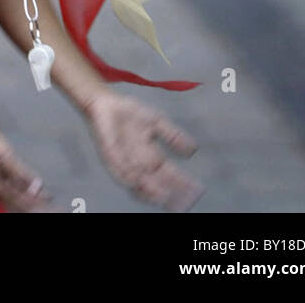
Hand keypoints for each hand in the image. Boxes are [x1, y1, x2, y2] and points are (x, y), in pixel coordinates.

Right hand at [0, 122, 53, 213]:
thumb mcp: (4, 158)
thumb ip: (21, 174)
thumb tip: (37, 188)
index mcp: (0, 190)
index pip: (24, 202)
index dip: (39, 203)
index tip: (53, 201)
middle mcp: (0, 190)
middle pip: (22, 202)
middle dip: (37, 203)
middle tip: (54, 204)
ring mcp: (0, 182)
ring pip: (20, 196)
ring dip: (33, 198)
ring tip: (47, 197)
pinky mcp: (1, 174)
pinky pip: (17, 187)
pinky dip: (27, 189)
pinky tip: (34, 187)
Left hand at [85, 90, 201, 210]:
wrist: (107, 103)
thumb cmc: (131, 113)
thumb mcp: (156, 122)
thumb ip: (173, 135)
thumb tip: (193, 150)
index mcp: (153, 157)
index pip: (170, 175)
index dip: (183, 183)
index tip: (197, 190)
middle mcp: (140, 165)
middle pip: (157, 185)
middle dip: (170, 194)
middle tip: (183, 202)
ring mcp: (124, 163)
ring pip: (139, 185)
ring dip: (150, 192)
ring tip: (163, 197)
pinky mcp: (109, 157)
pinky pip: (118, 171)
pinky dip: (127, 177)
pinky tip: (136, 181)